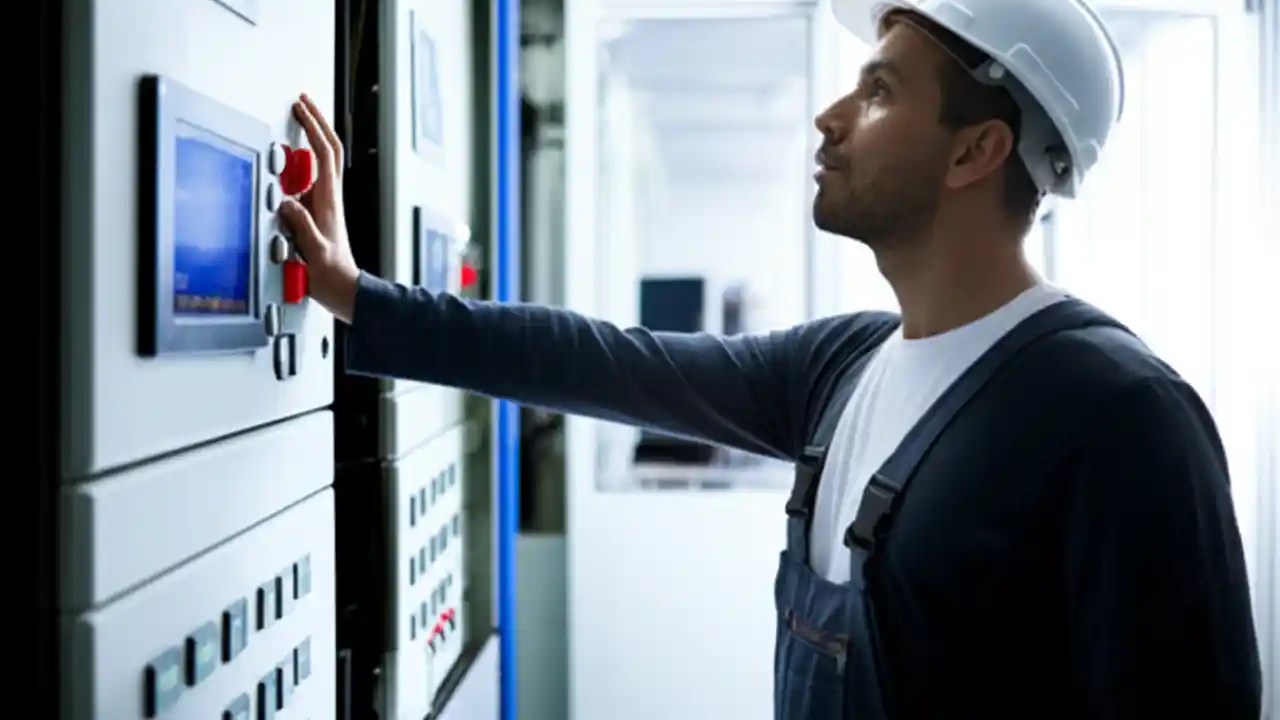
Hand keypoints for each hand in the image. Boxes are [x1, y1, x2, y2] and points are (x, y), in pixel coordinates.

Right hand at [277, 93, 359, 323]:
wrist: (343, 290)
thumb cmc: (331, 274)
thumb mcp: (314, 251)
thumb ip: (301, 226)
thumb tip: (287, 202)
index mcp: (328, 202)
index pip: (324, 154)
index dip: (314, 127)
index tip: (301, 106)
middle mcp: (329, 197)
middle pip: (328, 150)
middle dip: (317, 121)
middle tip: (303, 101)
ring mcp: (324, 202)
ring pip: (321, 161)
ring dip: (311, 137)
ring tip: (297, 119)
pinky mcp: (317, 211)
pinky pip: (310, 178)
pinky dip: (302, 160)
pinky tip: (290, 160)